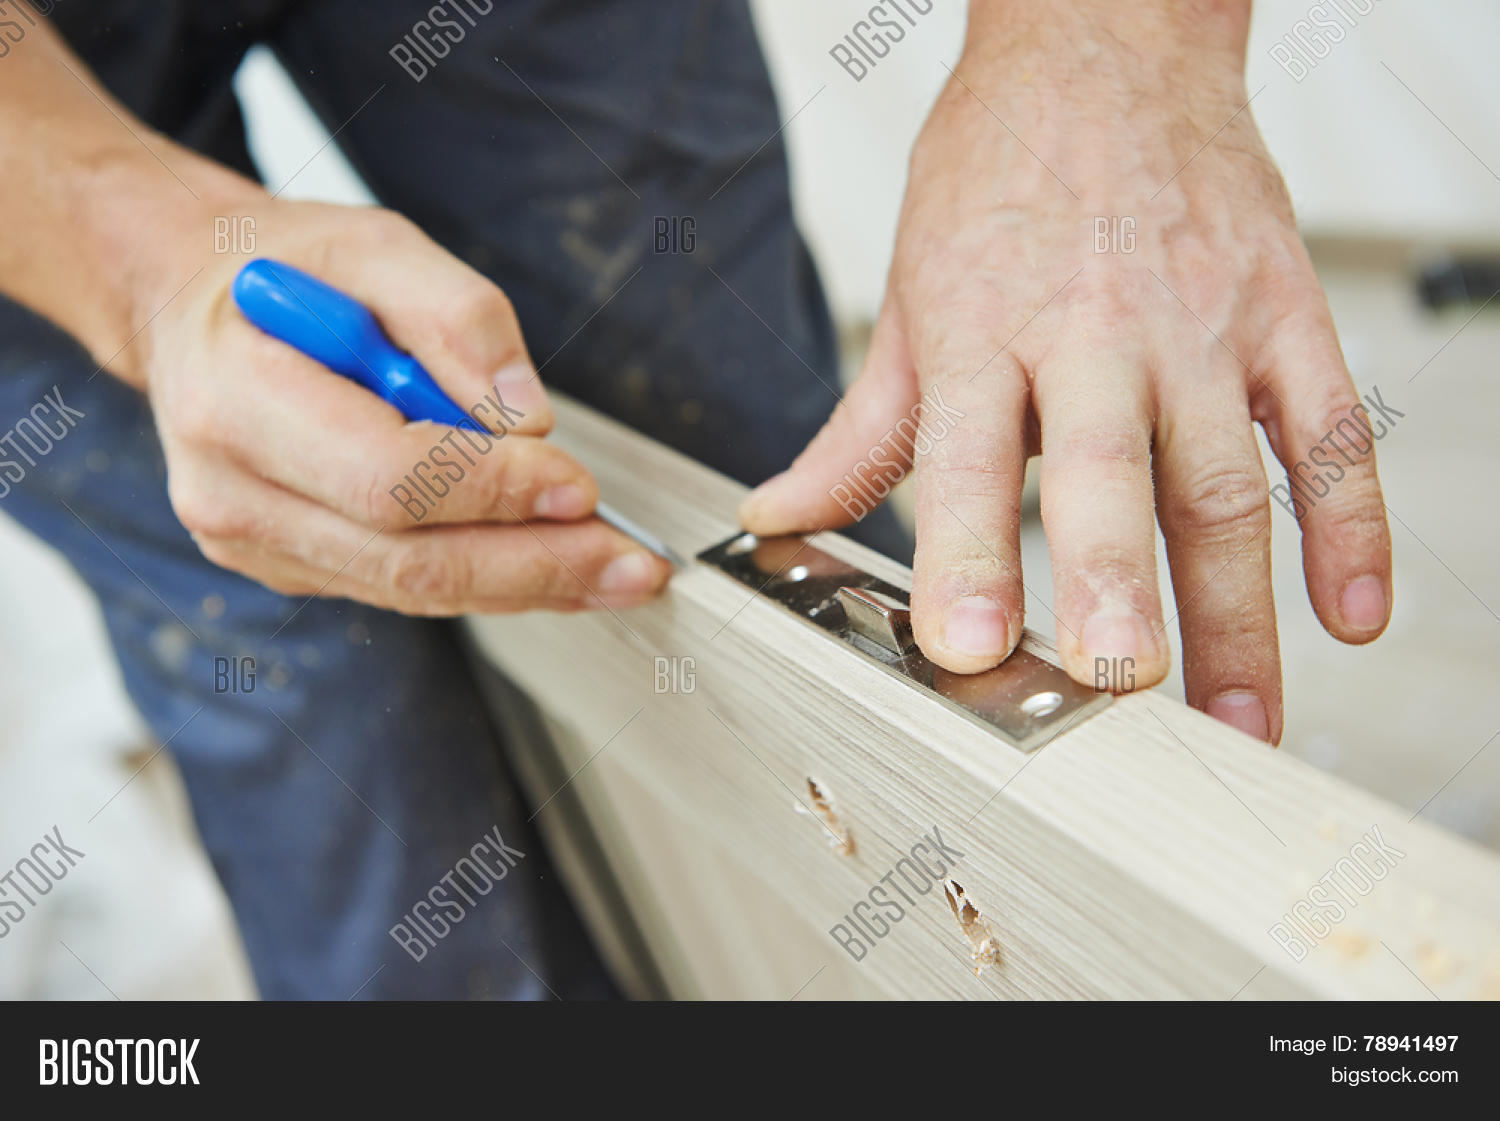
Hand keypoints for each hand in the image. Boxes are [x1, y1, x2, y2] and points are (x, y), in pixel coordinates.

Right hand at [139, 197, 670, 613]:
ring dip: (526, 586)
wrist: (188, 305)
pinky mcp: (290, 564)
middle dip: (535, 565)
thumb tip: (528, 414)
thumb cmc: (281, 271)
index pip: (387, 478)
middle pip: (408, 561)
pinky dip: (487, 582)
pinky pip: (403, 589)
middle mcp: (232, 493)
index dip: (493, 491)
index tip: (579, 487)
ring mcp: (256, 542)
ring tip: (615, 573)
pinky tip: (553, 568)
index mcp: (237, 402)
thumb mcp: (372, 245)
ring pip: (412, 590)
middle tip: (629, 563)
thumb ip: (456, 316)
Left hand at [739, 2, 1390, 741]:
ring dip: (1237, 604)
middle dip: (1112, 579)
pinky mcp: (1285, 313)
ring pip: (1227, 474)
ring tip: (1232, 717)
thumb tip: (779, 515)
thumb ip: (858, 431)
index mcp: (983, 327)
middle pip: (1110, 467)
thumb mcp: (909, 295)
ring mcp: (1201, 323)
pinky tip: (1350, 614)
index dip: (966, 552)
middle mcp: (1093, 329)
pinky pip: (1331, 429)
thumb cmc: (1002, 174)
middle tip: (1114, 681)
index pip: (968, 454)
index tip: (965, 643)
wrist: (1106, 43)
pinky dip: (1354, 524)